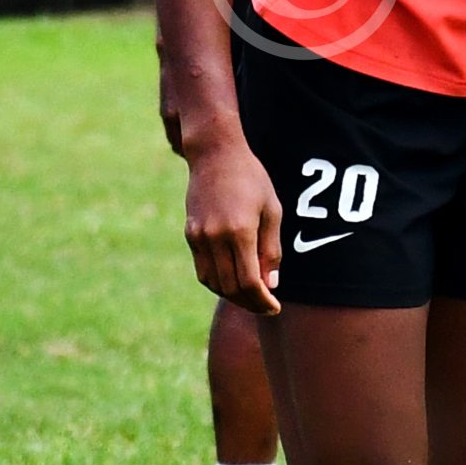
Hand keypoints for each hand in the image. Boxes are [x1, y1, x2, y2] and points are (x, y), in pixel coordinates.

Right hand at [184, 133, 281, 314]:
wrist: (215, 157)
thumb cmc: (252, 180)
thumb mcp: (272, 210)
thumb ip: (271, 249)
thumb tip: (270, 284)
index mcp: (239, 231)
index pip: (248, 281)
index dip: (262, 300)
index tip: (275, 307)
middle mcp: (214, 238)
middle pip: (229, 287)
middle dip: (250, 302)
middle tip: (266, 307)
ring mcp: (198, 237)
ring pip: (213, 282)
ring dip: (232, 296)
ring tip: (252, 297)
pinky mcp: (190, 235)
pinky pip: (202, 270)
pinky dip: (218, 282)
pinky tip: (234, 282)